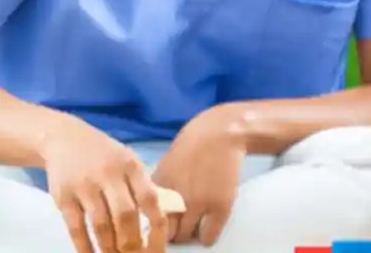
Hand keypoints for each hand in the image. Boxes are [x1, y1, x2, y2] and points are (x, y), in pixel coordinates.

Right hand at [41, 115, 168, 252]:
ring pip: (101, 224)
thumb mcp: (128, 161)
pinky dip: (85, 246)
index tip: (158, 247)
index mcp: (130, 166)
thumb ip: (142, 186)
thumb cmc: (104, 156)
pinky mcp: (64, 196)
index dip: (156, 226)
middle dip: (132, 243)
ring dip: (109, 248)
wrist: (64, 139)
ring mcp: (85, 185)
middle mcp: (109, 174)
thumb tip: (160, 221)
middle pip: (125, 215)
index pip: (149, 198)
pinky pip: (76, 228)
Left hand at [151, 106, 247, 246]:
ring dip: (189, 234)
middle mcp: (175, 198)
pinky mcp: (220, 206)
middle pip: (166, 233)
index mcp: (158, 187)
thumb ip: (160, 188)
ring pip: (187, 237)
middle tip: (178, 227)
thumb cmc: (192, 144)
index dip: (154, 226)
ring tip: (194, 225)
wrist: (221, 133)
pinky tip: (208, 228)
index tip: (160, 226)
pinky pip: (208, 236)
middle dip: (171, 233)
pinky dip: (207, 236)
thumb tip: (153, 210)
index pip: (148, 221)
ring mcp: (198, 204)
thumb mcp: (166, 164)